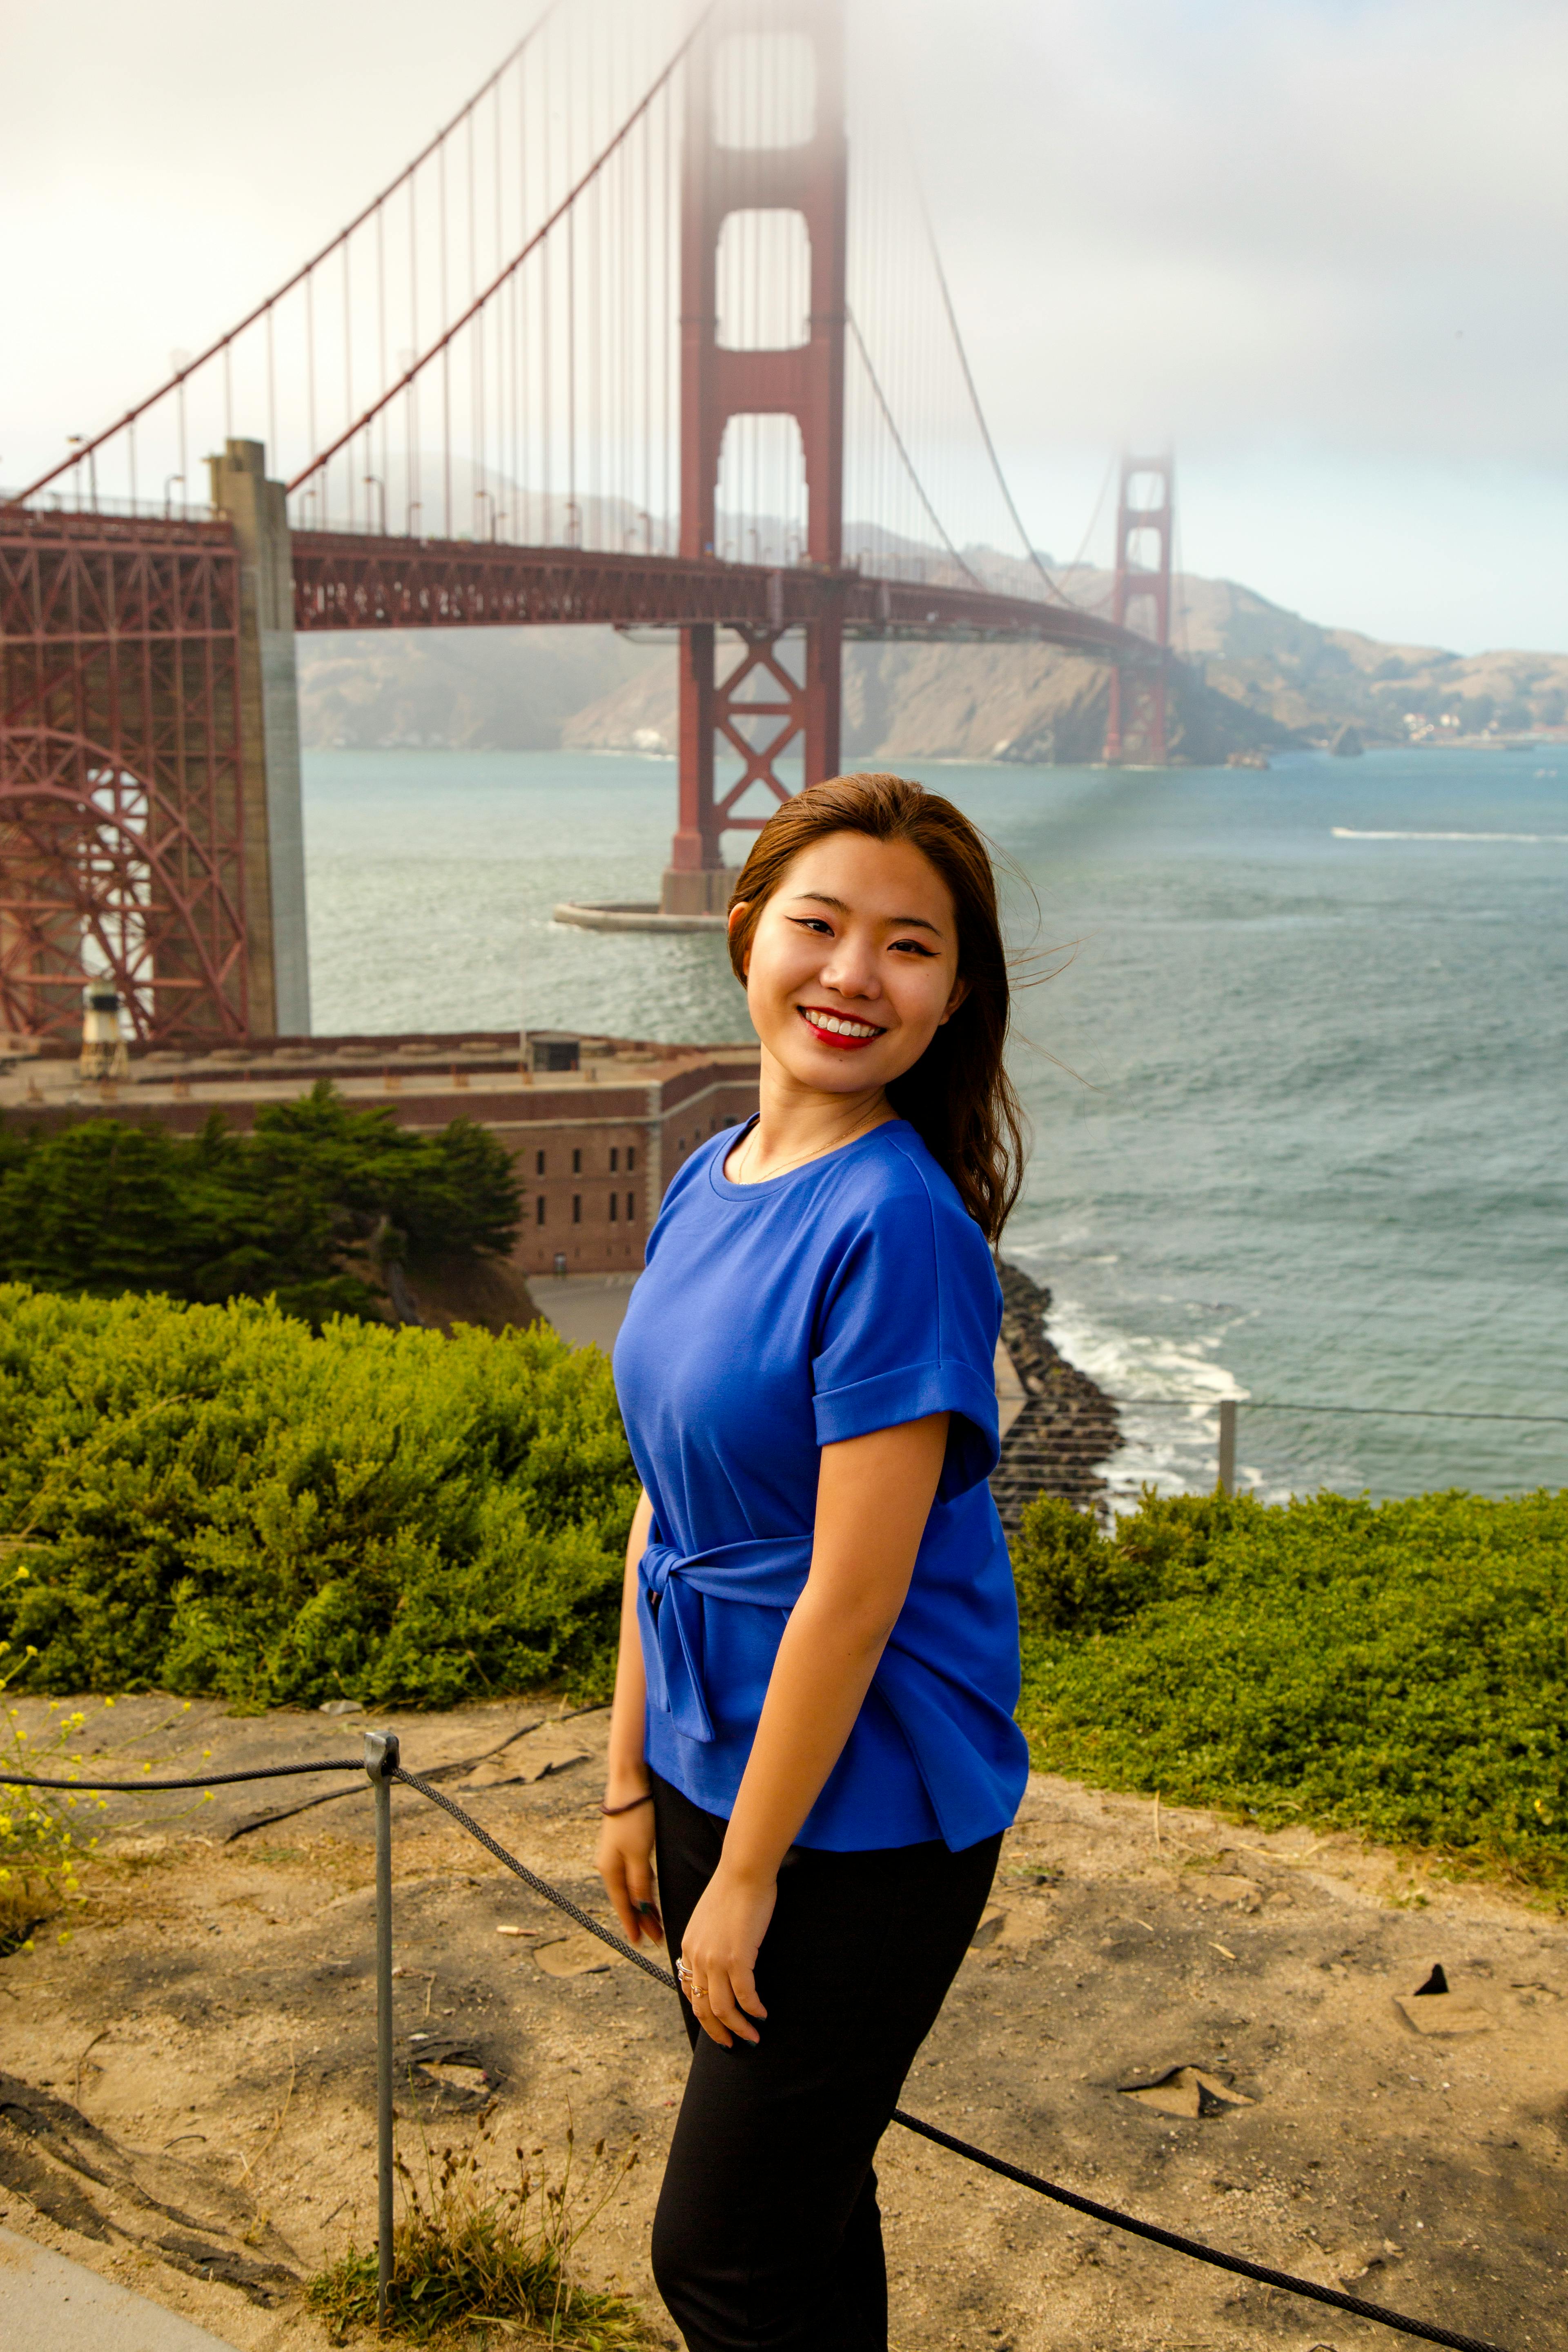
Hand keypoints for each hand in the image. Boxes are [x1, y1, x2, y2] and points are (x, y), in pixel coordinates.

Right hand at [596, 1797, 662, 1946]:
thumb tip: (640, 1907)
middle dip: (641, 1918)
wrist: (629, 1784)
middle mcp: (610, 1865)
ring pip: (631, 1886)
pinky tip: (650, 1894)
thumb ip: (639, 1882)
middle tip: (657, 1937)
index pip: (622, 1904)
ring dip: (643, 1904)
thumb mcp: (639, 1854)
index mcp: (610, 1869)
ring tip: (656, 1921)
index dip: (632, 1924)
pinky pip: (635, 1873)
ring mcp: (617, 1854)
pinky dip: (643, 1887)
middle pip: (627, 1898)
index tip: (640, 1942)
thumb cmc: (634, 1818)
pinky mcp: (626, 1845)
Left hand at [680, 1862, 774, 2047]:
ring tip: (753, 2038)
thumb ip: (706, 1942)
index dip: (703, 2013)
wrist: (743, 1871)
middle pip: (702, 2008)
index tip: (718, 2025)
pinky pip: (745, 1995)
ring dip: (738, 2028)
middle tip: (732, 2044)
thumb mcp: (707, 1920)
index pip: (690, 1991)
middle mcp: (697, 1957)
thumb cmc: (731, 1891)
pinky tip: (763, 2015)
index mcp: (688, 1948)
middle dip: (718, 2031)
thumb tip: (716, 1963)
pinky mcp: (737, 1957)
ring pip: (722, 2008)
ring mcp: (716, 1959)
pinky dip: (754, 2010)